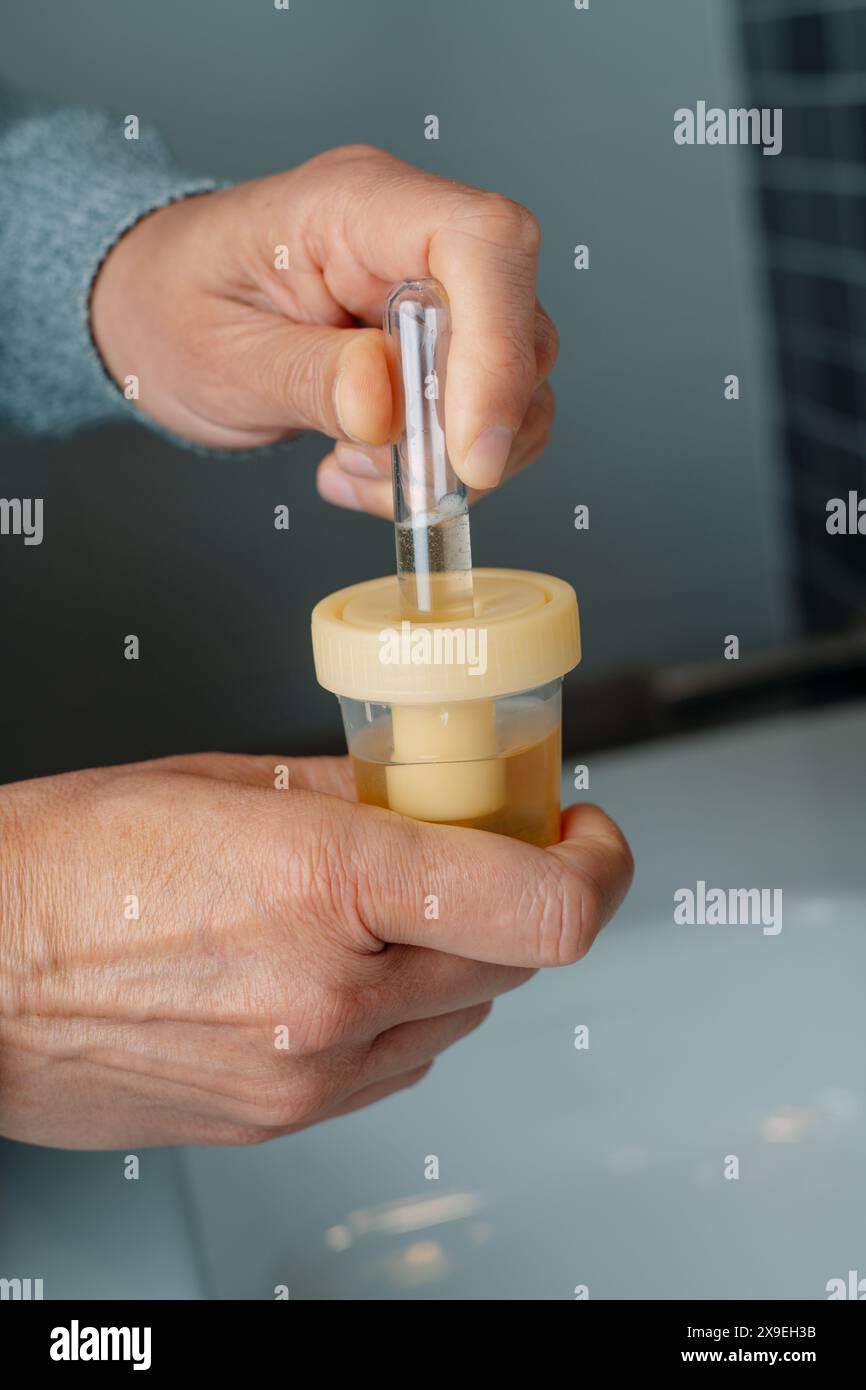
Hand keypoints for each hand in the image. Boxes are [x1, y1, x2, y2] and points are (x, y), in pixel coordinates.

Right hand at [0, 753, 630, 1148]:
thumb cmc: (66, 864)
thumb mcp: (223, 782)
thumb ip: (356, 791)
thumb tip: (435, 793)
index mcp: (326, 884)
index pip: (544, 909)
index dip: (596, 868)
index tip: (584, 836)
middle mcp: (330, 998)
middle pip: (518, 959)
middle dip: (520, 895)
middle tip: (488, 846)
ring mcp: (307, 1076)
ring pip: (463, 1013)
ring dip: (461, 955)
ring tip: (395, 906)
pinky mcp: (279, 1117)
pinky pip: (398, 1063)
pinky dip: (403, 1010)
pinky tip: (347, 967)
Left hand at [90, 144, 557, 514]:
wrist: (154, 314)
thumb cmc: (174, 309)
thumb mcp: (222, 355)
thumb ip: (309, 378)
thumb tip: (387, 407)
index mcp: (354, 203)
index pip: (479, 242)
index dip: (497, 350)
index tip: (471, 451)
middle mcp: (411, 235)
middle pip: (515, 318)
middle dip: (471, 422)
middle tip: (401, 476)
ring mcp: (433, 290)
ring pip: (515, 376)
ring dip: (451, 456)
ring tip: (356, 467)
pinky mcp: (440, 343)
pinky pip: (484, 411)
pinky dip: (439, 466)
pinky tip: (365, 468)